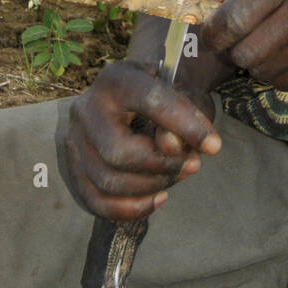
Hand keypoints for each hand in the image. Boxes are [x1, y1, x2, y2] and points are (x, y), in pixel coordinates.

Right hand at [64, 61, 220, 220]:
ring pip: (108, 182)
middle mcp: (87, 107)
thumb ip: (185, 113)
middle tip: (192, 166)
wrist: (134, 96)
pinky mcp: (73, 168)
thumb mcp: (183, 92)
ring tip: (177, 176)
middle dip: (162, 167)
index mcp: (116, 78)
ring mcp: (74, 140)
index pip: (150, 101)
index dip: (185, 126)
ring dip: (151, 188)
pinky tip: (158, 198)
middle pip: (119, 153)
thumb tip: (170, 146)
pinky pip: (97, 202)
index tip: (214, 147)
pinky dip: (131, 209)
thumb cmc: (165, 95)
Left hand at [200, 0, 287, 89]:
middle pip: (242, 54)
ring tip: (271, 38)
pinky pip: (282, 83)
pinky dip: (278, 71)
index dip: (213, 32)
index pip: (231, 20)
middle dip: (233, 49)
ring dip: (256, 60)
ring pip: (260, 72)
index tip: (214, 30)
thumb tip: (199, 7)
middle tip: (242, 36)